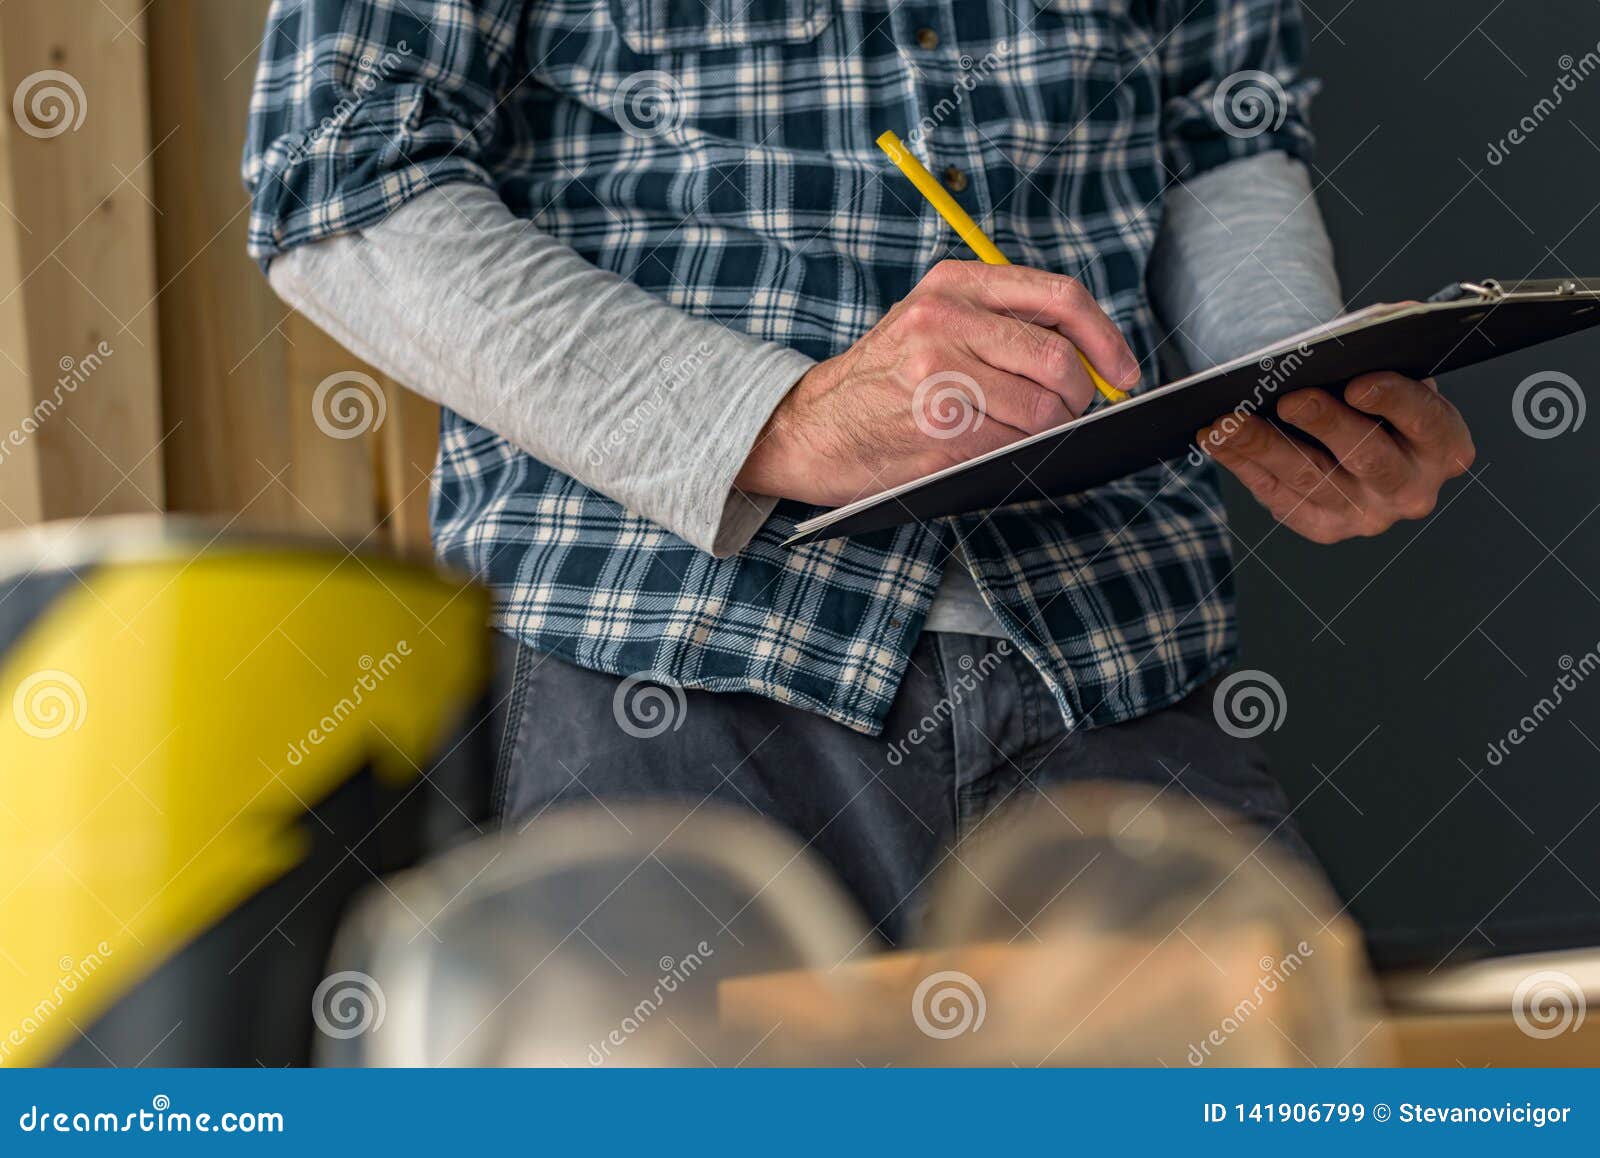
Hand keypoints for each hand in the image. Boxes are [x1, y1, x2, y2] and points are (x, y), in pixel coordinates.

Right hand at [737, 259, 1140, 506]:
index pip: (1060, 297)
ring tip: (1027, 433)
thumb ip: (1002, 321)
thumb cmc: (885, 377)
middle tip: (1075, 412)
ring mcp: (939, 378)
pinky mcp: (937, 430)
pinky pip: (1011, 446)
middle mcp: (945, 322)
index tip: (1123, 371)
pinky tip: (997, 449)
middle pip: (1057, 360)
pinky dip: (1019, 455)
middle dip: (1080, 396)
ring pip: (1041, 410)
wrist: (813, 426)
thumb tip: (1090, 355)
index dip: (1105, 338)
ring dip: (1050, 432)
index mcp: (954, 284)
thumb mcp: (933, 319)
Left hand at [1198, 372, 1475, 543]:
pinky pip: (1278, 496)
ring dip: (1263, 446)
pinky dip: (1242, 464)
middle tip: (1290, 399)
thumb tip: (1371, 325)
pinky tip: (1214, 439)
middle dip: (1326, 425)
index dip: (1393, 401)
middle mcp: (1412, 488)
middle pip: (1367, 457)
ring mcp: (1368, 515)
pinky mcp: (1326, 528)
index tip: (1358, 383)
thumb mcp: (1394, 370)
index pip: (1426, 420)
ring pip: (1310, 479)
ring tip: (1226, 420)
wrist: (1357, 432)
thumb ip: (1388, 350)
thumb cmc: (1375, 392)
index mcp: (1445, 445)